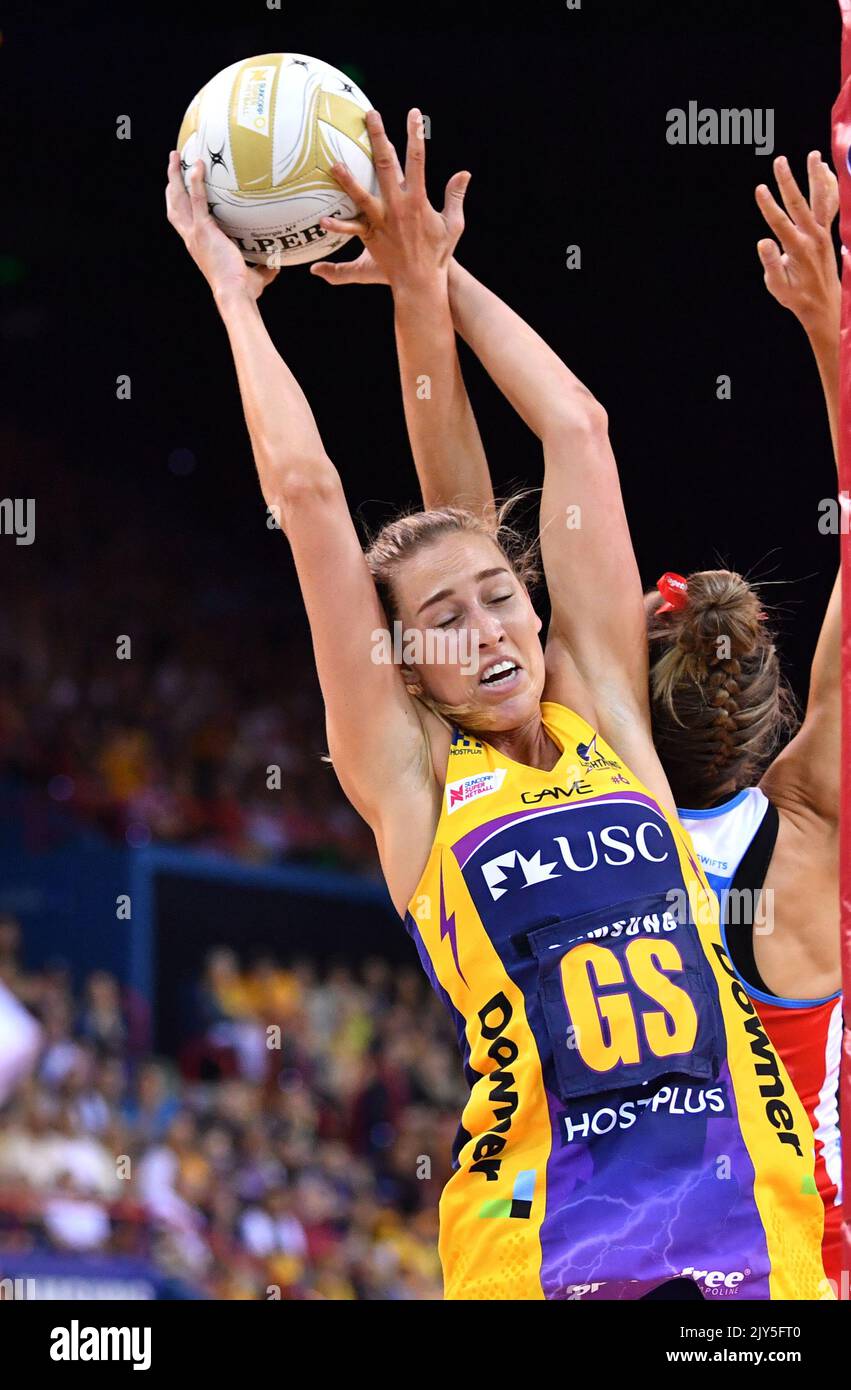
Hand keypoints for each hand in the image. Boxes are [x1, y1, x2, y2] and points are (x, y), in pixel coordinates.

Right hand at [165, 152, 278, 304]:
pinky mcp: (203, 230)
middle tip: (173, 162)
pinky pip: (197, 199)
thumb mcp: (254, 276)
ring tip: (176, 155)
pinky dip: (195, 181)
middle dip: (171, 182)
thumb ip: (263, 267)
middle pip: (174, 205)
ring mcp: (195, 233)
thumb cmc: (243, 290)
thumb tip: (277, 264)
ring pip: (178, 198)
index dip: (179, 204)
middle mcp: (191, 238)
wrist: (235, 294)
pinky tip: (197, 165)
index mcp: (198, 245)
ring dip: (175, 175)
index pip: (183, 220)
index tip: (180, 190)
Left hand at [309, 108, 469, 291]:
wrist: (423, 281)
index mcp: (418, 199)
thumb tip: (464, 173)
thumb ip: (455, 197)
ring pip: (362, 194)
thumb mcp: (453, 224)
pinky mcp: (372, 237)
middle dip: (378, 137)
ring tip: (334, 163)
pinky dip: (338, 225)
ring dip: (347, 178)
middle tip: (370, 115)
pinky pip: (352, 229)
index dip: (416, 135)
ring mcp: (382, 221)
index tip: (414, 114)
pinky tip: (323, 219)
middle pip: (386, 165)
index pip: (418, 160)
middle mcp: (398, 206)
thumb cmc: (439, 254)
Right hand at [755, 153, 839, 335]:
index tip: (759, 188)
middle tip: (780, 161)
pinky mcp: (828, 232)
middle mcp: (813, 237)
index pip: (780, 222)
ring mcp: (823, 232)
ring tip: (814, 155)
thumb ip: (772, 263)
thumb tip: (763, 242)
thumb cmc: (797, 296)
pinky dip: (829, 188)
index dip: (769, 205)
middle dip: (787, 181)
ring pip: (821, 199)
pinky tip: (825, 171)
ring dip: (816, 176)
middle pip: (799, 203)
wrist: (825, 304)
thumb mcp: (778, 286)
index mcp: (798, 249)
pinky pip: (830, 205)